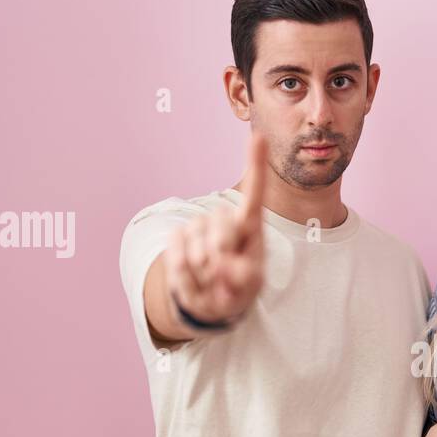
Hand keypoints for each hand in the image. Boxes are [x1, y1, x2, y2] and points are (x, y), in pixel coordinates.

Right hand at [164, 132, 267, 326]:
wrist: (212, 300)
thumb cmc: (238, 288)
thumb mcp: (251, 285)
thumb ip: (244, 276)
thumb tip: (222, 266)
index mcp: (250, 227)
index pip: (254, 194)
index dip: (256, 165)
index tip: (259, 137)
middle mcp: (225, 220)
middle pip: (222, 226)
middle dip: (224, 256)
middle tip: (226, 276)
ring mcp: (200, 226)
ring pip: (199, 247)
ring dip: (206, 274)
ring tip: (213, 281)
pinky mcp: (178, 236)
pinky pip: (177, 255)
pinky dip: (187, 278)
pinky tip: (196, 280)